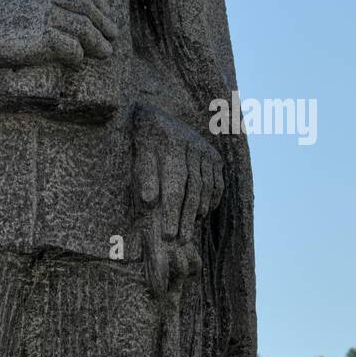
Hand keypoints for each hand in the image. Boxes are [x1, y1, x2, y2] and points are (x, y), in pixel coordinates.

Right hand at [0, 0, 117, 68]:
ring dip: (99, 44)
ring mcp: (48, 16)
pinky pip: (72, 49)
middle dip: (105, 25)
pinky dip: (78, 57)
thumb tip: (53, 9)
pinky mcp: (43, 38)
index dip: (101, 3)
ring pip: (86, 30)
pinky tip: (74, 62)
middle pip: (90, 10)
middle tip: (111, 38)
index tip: (106, 15)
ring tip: (104, 54)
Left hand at [132, 105, 223, 295]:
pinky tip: (203, 213)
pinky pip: (217, 182)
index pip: (174, 186)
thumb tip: (150, 202)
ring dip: (199, 211)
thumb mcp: (138, 152)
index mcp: (171, 143)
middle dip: (186, 218)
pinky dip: (212, 199)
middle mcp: (192, 145)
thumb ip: (145, 175)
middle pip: (192, 190)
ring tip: (189, 230)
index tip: (168, 235)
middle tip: (180, 240)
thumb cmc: (142, 139)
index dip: (172, 212)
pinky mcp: (213, 154)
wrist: (156, 115)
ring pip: (206, 187)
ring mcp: (205, 150)